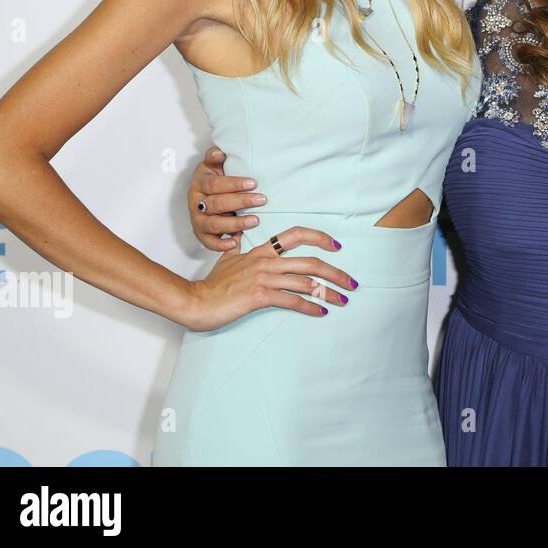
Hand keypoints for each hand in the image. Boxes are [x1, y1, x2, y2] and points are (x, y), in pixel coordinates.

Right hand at [183, 226, 355, 330]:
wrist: (195, 301)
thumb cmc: (212, 283)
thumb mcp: (227, 259)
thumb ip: (237, 248)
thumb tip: (237, 238)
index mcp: (261, 251)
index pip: (295, 235)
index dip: (319, 237)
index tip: (336, 245)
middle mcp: (266, 262)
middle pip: (310, 262)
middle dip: (336, 272)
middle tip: (352, 282)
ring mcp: (263, 278)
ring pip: (306, 282)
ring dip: (329, 293)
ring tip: (343, 300)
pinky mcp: (259, 296)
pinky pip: (292, 301)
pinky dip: (310, 307)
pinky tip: (321, 312)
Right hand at [188, 146, 264, 250]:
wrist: (207, 195)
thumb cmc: (216, 179)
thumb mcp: (215, 165)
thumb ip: (215, 157)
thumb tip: (219, 152)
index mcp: (199, 183)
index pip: (215, 184)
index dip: (234, 184)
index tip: (254, 183)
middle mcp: (196, 202)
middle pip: (216, 204)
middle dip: (241, 202)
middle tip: (262, 200)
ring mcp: (198, 219)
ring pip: (214, 224)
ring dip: (235, 223)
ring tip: (255, 221)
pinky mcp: (201, 234)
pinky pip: (208, 242)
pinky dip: (221, 245)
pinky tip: (236, 242)